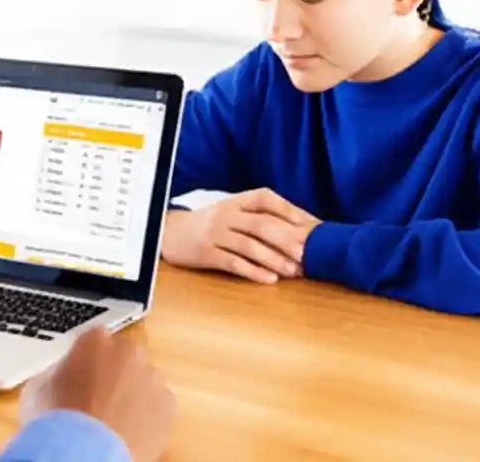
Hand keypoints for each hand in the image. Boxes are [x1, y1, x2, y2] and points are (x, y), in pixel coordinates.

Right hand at [19, 327, 176, 461]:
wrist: (85, 453)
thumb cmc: (58, 421)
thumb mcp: (39, 388)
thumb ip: (57, 372)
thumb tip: (61, 377)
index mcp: (94, 340)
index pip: (93, 341)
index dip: (85, 362)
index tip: (79, 378)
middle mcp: (127, 351)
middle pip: (122, 358)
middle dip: (113, 375)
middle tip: (95, 401)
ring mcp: (151, 377)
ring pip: (142, 382)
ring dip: (131, 396)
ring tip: (111, 422)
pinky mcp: (167, 404)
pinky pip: (157, 407)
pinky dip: (147, 418)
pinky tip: (127, 433)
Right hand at [161, 188, 320, 282]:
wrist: (169, 233)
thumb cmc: (210, 225)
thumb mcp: (231, 213)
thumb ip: (258, 217)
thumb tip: (299, 229)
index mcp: (235, 202)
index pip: (264, 199)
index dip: (288, 210)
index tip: (309, 224)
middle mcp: (226, 215)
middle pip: (260, 224)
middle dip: (287, 240)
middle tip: (307, 255)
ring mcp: (215, 234)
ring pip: (248, 245)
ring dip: (274, 259)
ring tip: (293, 272)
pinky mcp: (206, 254)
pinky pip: (233, 263)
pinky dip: (253, 272)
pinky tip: (269, 279)